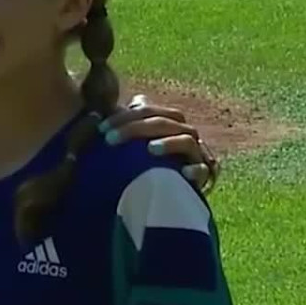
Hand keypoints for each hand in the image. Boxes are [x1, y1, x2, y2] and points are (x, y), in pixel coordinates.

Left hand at [99, 94, 219, 193]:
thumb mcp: (130, 146)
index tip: (101, 129)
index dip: (124, 116)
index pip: (146, 110)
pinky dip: (195, 170)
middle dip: (136, 127)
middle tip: (111, 139)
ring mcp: (196, 153)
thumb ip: (124, 125)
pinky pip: (203, 170)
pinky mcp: (204, 175)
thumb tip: (106, 108)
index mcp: (166, 122)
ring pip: (186, 140)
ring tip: (150, 149)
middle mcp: (183, 133)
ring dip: (169, 143)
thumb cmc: (143, 166)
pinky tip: (183, 173)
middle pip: (165, 121)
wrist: (167, 196)